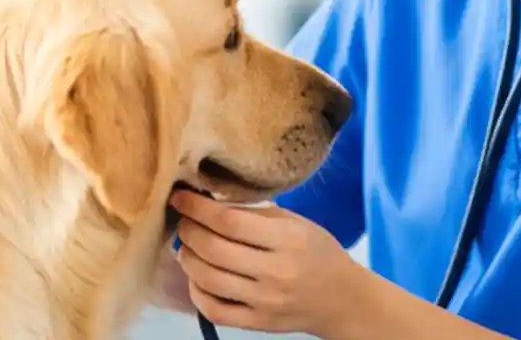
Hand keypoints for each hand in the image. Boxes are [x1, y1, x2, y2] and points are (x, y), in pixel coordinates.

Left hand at [172, 189, 365, 336]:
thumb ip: (256, 213)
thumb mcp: (296, 222)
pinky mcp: (257, 323)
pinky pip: (213, 310)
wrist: (341, 299)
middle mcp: (275, 271)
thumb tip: (210, 202)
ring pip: (207, 279)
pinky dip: (196, 291)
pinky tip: (197, 276)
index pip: (229, 220)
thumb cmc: (317, 252)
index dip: (197, 208)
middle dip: (188, 231)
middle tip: (184, 221)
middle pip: (213, 249)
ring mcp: (264, 301)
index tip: (180, 197)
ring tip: (187, 247)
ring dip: (188, 258)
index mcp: (288, 239)